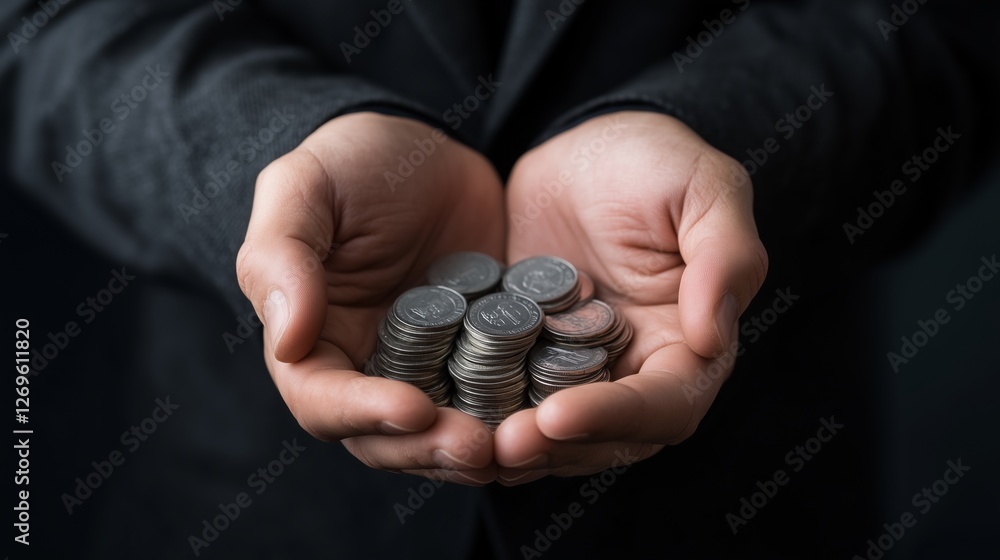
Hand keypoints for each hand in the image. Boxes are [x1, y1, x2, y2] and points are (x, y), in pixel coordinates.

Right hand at [237, 113, 503, 484]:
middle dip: (428, 449)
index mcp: (314, 339)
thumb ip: (281, 257)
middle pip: (386, 437)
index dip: (363, 414)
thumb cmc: (353, 161)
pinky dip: (519, 415)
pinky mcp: (482, 359)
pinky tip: (554, 416)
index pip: (322, 401)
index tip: (414, 410)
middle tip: (478, 446)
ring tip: (518, 446)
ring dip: (476, 448)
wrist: (432, 150)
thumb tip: (286, 341)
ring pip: (443, 433)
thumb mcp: (304, 187)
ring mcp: (429, 370)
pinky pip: (498, 399)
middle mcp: (367, 368)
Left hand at [496, 111, 767, 482]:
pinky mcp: (527, 358)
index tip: (557, 416)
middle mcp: (636, 371)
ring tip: (466, 444)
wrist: (583, 150)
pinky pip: (508, 399)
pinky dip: (481, 415)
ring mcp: (578, 370)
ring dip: (514, 447)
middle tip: (500, 446)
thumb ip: (724, 257)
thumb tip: (713, 336)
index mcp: (689, 343)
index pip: (665, 404)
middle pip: (606, 438)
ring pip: (554, 434)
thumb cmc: (655, 160)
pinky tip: (440, 416)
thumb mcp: (704, 188)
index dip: (615, 418)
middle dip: (555, 447)